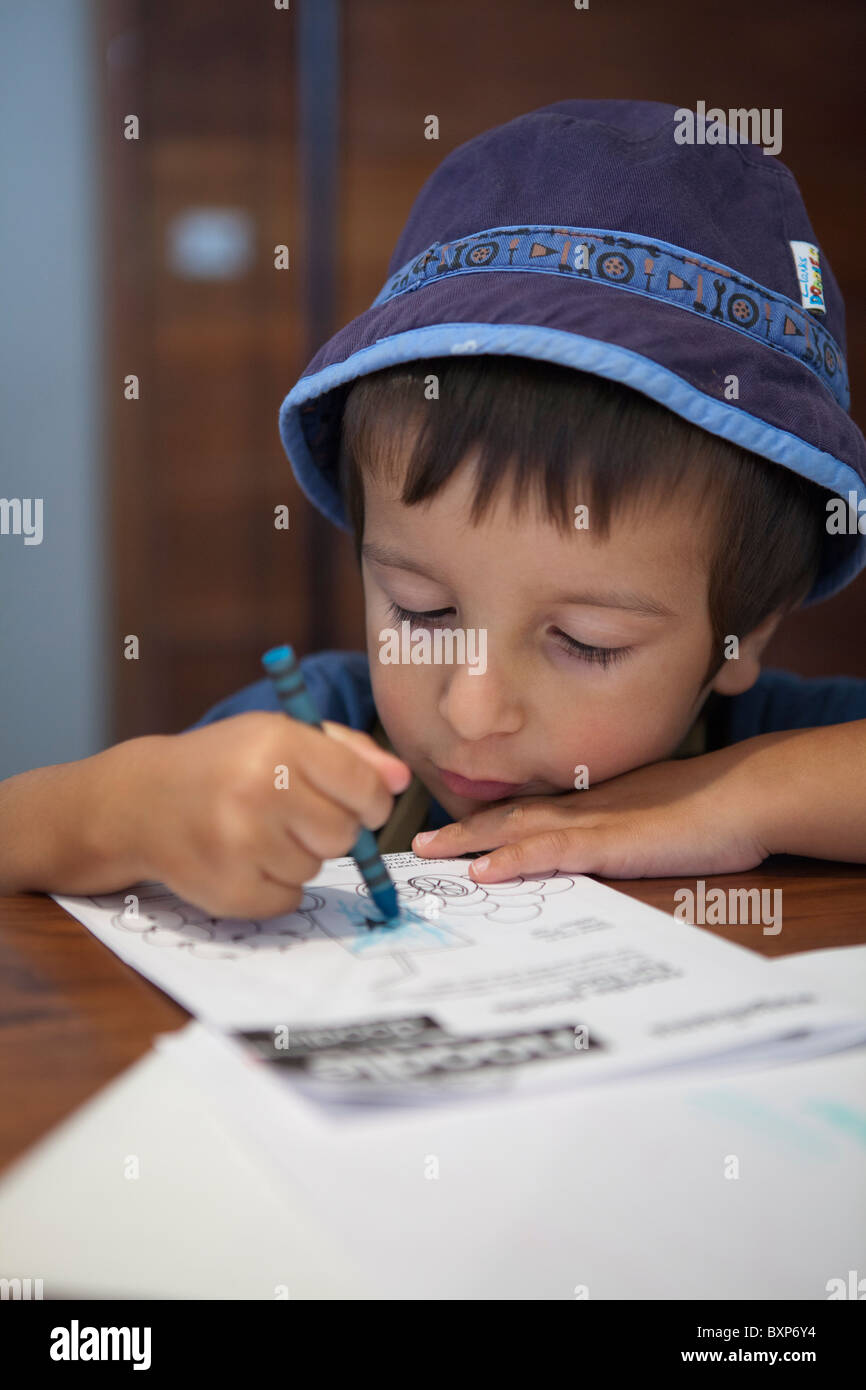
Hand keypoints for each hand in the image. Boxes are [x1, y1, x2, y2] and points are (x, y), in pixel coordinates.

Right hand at [119, 714, 409, 917]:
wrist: (141, 803)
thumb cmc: (226, 763)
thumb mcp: (282, 735)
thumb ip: (349, 752)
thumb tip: (400, 781)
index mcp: (279, 743)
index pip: (365, 788)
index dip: (372, 802)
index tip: (360, 804)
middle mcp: (259, 790)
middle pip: (345, 834)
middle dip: (331, 828)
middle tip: (293, 815)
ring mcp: (241, 844)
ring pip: (316, 868)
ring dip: (298, 856)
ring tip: (258, 832)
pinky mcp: (230, 891)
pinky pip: (289, 900)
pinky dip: (276, 886)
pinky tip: (243, 859)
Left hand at [413, 743, 771, 880]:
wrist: (743, 795)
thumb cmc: (709, 810)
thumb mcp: (653, 820)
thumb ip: (621, 831)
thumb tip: (604, 848)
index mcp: (591, 802)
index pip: (527, 810)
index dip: (486, 821)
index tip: (450, 832)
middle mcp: (581, 807)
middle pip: (507, 814)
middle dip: (460, 828)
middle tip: (418, 844)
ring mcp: (592, 821)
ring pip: (515, 827)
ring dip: (468, 839)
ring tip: (427, 851)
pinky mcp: (608, 842)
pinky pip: (550, 850)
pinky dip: (512, 857)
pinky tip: (483, 869)